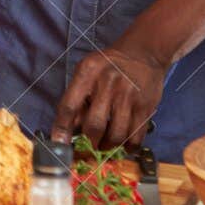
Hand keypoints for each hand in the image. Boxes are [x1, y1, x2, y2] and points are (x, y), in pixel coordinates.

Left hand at [50, 45, 167, 150]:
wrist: (143, 53)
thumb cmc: (109, 65)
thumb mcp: (87, 71)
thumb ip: (76, 98)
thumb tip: (67, 130)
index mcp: (88, 72)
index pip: (69, 105)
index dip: (61, 128)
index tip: (59, 144)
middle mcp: (108, 83)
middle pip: (94, 125)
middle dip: (88, 145)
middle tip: (85, 152)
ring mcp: (129, 95)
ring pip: (116, 136)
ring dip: (107, 149)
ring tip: (103, 148)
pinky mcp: (146, 107)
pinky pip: (135, 137)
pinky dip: (127, 148)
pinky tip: (122, 146)